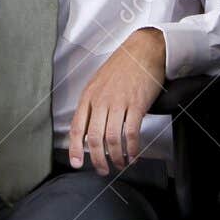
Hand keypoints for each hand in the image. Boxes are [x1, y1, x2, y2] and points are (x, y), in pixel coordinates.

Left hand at [66, 28, 165, 175]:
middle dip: (98, 159)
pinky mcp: (137, 104)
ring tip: (121, 164)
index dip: (75, 148)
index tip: (77, 163)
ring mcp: (119, 102)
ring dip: (117, 157)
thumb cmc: (123, 66)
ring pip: (113, 138)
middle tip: (103, 170)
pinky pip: (131, 132)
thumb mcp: (99, 82)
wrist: (144, 50)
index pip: (77, 127)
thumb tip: (88, 127)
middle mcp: (101, 100)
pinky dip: (132, 149)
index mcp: (89, 95)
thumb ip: (93, 103)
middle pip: (94, 137)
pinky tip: (134, 155)